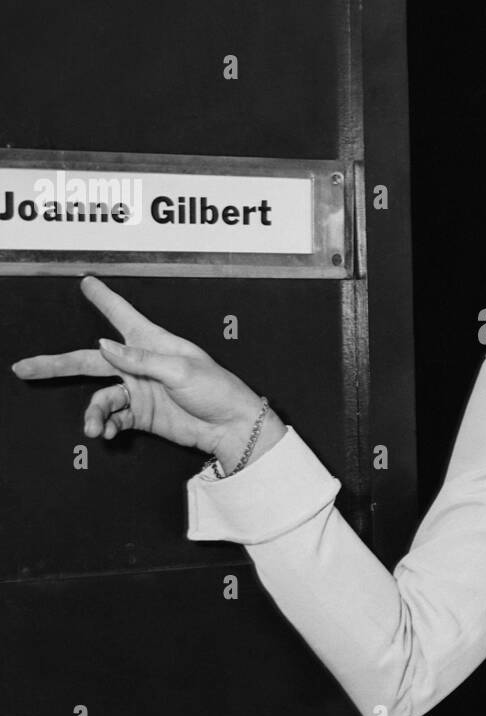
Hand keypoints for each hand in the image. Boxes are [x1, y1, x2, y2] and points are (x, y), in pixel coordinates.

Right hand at [10, 275, 285, 470]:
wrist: (231, 428)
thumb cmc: (215, 390)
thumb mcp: (180, 369)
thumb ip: (139, 359)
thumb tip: (102, 345)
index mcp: (153, 343)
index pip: (122, 315)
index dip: (103, 299)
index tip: (86, 281)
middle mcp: (140, 364)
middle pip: (89, 360)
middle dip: (56, 364)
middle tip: (23, 367)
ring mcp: (139, 390)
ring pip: (100, 397)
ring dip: (92, 412)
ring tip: (93, 428)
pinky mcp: (141, 415)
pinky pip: (113, 418)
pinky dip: (106, 425)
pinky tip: (106, 433)